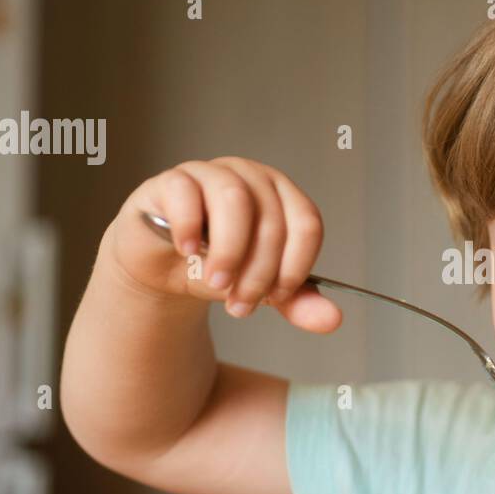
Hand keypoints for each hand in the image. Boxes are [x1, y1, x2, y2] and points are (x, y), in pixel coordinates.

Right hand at [110, 156, 341, 332]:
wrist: (162, 268)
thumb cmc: (215, 267)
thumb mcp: (259, 289)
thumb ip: (296, 301)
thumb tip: (332, 320)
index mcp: (282, 196)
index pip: (306, 223)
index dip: (295, 265)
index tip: (277, 297)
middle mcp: (251, 177)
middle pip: (271, 220)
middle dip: (259, 272)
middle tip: (241, 306)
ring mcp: (211, 173)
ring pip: (235, 200)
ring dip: (230, 250)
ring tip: (217, 284)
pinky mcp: (171, 181)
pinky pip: (186, 192)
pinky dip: (189, 225)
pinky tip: (186, 250)